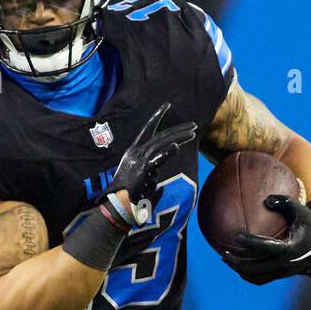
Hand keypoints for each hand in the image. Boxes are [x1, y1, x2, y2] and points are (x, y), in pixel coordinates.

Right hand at [106, 103, 196, 226]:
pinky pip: (158, 158)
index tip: (166, 106)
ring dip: (179, 137)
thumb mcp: (139, 180)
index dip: (156, 117)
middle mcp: (136, 152)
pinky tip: (178, 146)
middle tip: (193, 124)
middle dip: (178, 129)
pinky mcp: (144, 169)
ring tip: (193, 133)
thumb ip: (150, 177)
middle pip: (160, 136)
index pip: (147, 130)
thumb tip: (160, 185)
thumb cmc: (127, 195)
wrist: (117, 203)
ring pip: (162, 143)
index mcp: (133, 151)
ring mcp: (139, 160)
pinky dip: (168, 152)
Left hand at [223, 195, 310, 284]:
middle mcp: (286, 263)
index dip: (250, 242)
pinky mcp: (281, 276)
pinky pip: (260, 279)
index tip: (237, 236)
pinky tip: (236, 265)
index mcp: (291, 248)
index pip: (266, 247)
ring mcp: (283, 272)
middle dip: (238, 261)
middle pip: (256, 267)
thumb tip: (265, 200)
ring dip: (239, 269)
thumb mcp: (300, 209)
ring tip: (225, 258)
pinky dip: (247, 275)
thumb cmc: (308, 222)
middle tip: (223, 251)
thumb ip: (284, 202)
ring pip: (256, 276)